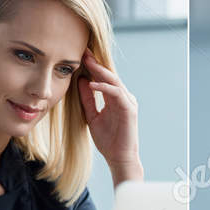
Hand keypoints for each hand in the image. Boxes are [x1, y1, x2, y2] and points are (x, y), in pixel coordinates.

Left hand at [78, 51, 142, 182]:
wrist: (119, 158)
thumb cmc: (108, 140)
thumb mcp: (92, 116)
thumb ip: (88, 99)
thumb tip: (82, 81)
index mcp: (115, 98)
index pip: (104, 78)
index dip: (93, 67)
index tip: (80, 56)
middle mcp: (123, 97)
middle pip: (109, 75)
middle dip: (96, 63)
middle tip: (83, 51)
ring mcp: (128, 102)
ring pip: (114, 81)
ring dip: (100, 71)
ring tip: (87, 62)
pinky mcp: (129, 109)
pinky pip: (116, 94)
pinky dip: (104, 88)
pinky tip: (92, 84)